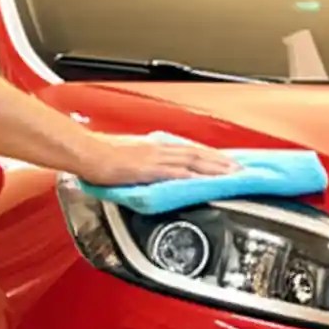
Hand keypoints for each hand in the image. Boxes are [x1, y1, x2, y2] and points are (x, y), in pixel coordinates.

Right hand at [79, 138, 239, 185]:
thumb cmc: (99, 155)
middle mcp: (160, 149)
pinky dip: (196, 176)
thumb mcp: (127, 157)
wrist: (87, 152)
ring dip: (216, 167)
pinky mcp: (151, 170)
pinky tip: (207, 182)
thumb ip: (144, 164)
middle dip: (221, 161)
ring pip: (194, 161)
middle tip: (241, 169)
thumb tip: (152, 171)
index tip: (225, 161)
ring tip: (234, 174)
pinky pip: (179, 173)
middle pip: (198, 153)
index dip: (209, 156)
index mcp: (155, 146)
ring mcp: (157, 158)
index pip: (189, 150)